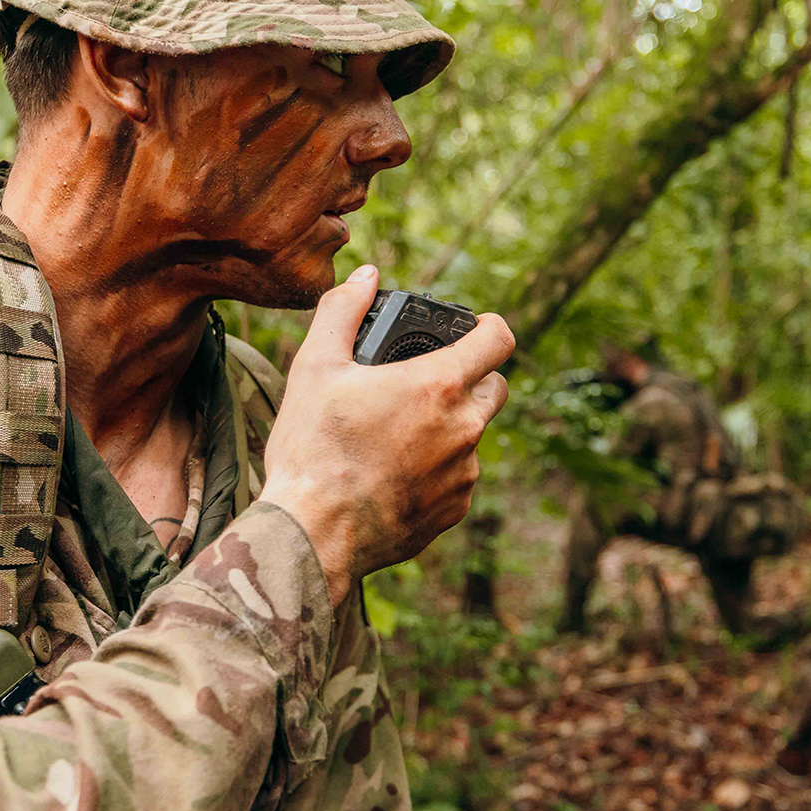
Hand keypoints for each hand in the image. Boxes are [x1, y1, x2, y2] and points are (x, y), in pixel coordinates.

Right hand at [262, 265, 514, 603]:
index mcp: (438, 385)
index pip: (498, 339)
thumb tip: (366, 277)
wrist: (313, 534)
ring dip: (448, 428)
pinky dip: (436, 470)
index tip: (475, 329)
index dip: (490, 327)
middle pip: (496, 388)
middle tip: (427, 382)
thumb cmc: (313, 448)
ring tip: (396, 435)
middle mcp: (464, 428)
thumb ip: (342, 311)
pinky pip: (457, 478)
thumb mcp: (315, 366)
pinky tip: (394, 474)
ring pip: (472, 436)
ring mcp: (463, 473)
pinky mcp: (454, 511)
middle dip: (472, 378)